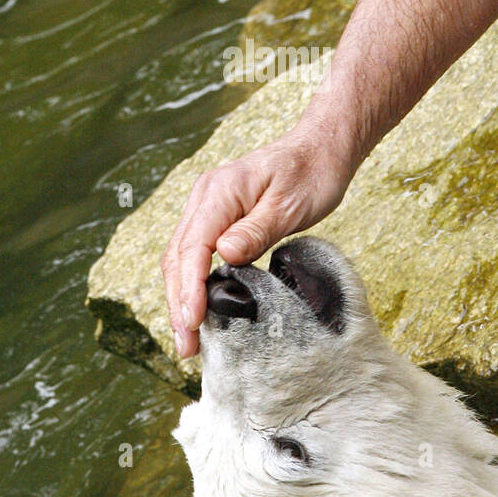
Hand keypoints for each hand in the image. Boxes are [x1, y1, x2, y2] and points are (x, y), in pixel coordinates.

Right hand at [161, 122, 353, 356]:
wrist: (320, 149)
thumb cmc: (311, 173)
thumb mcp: (289, 205)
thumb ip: (256, 230)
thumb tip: (224, 255)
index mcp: (219, 192)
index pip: (192, 247)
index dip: (189, 288)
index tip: (192, 322)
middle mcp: (204, 198)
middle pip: (177, 257)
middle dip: (177, 303)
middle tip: (186, 346)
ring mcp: (207, 207)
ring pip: (180, 258)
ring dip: (180, 298)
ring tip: (187, 339)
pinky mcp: (216, 217)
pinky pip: (194, 254)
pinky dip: (191, 283)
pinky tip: (197, 309)